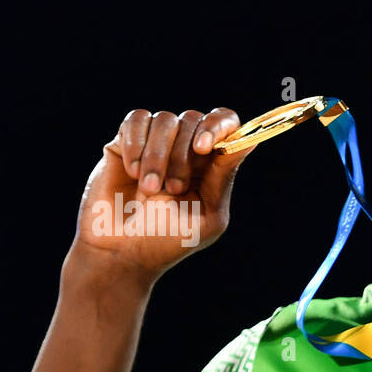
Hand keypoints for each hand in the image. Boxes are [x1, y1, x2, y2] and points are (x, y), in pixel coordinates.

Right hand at [73, 108, 253, 279]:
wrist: (120, 252)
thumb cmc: (168, 241)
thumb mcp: (208, 215)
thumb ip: (224, 177)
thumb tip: (251, 140)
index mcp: (211, 165)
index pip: (225, 123)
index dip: (219, 126)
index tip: (204, 147)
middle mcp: (185, 149)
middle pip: (193, 119)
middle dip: (183, 155)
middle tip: (173, 189)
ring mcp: (156, 143)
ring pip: (165, 119)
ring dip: (158, 155)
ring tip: (150, 189)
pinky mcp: (125, 142)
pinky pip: (136, 120)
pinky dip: (135, 144)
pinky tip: (133, 172)